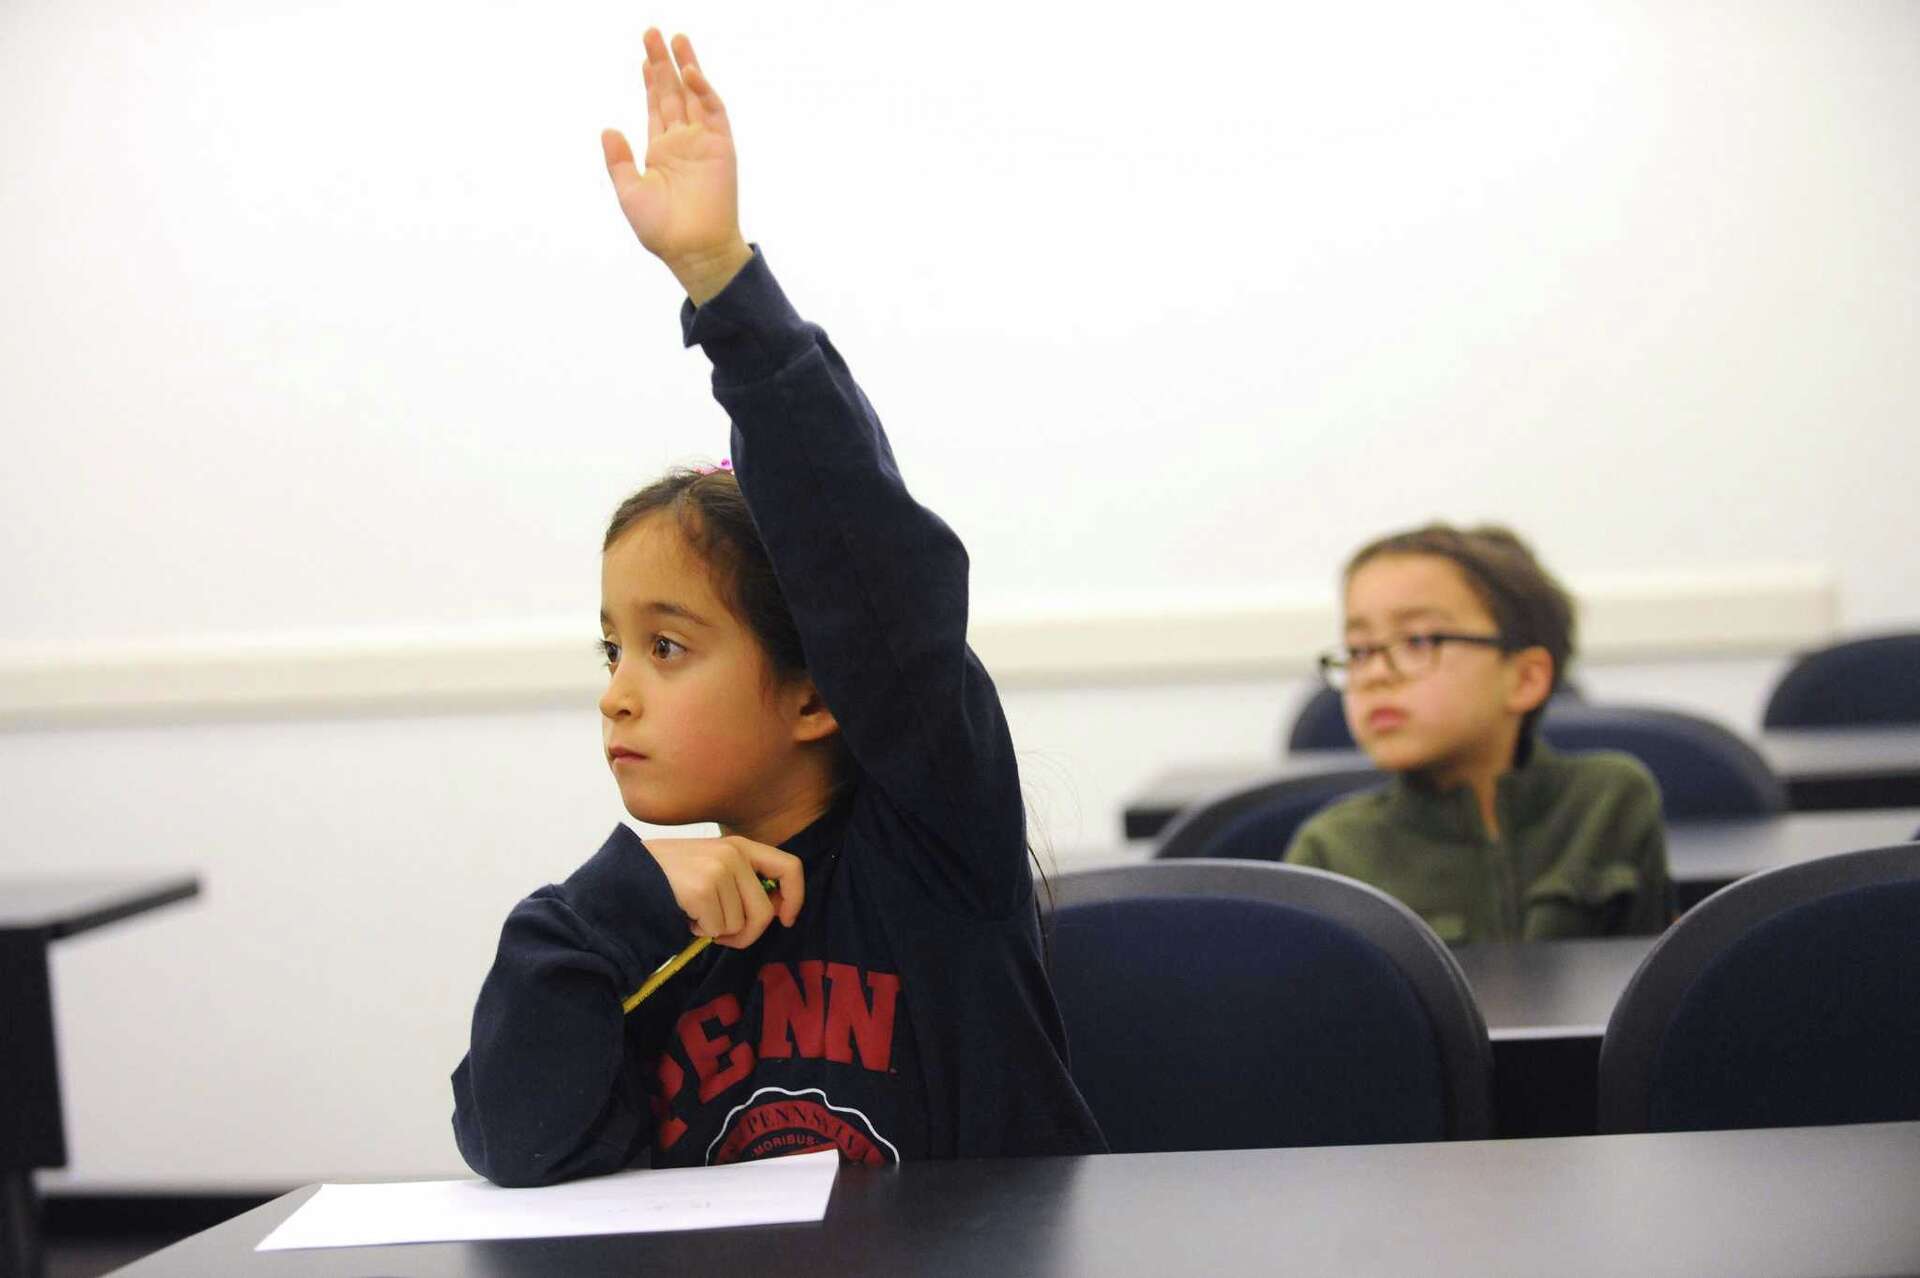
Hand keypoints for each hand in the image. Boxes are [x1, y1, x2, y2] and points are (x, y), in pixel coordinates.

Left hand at [602, 29, 752, 303]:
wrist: (693, 250)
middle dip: (662, 63)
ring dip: (685, 67)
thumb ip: (618, 160)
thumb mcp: (630, 192)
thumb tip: (608, 128)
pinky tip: (689, 72)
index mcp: (661, 151)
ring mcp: (704, 142)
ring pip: (694, 95)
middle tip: (652, 33)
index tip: (643, 58)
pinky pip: (714, 112)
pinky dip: (704, 91)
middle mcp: (683, 142)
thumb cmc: (661, 230)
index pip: (656, 107)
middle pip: (672, 93)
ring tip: (675, 39)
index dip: (649, 81)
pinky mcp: (722, 148)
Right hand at [646, 835, 803, 949]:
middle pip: (764, 912)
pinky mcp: (702, 890)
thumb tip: (775, 912)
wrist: (627, 877)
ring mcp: (718, 870)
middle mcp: (733, 854)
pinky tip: (683, 914)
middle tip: (721, 933)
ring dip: (716, 930)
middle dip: (745, 934)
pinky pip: (717, 930)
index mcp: (740, 846)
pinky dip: (699, 931)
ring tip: (693, 912)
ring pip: (739, 926)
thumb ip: (743, 881)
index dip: (795, 898)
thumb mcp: (712, 866)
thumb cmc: (672, 879)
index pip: (790, 867)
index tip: (786, 920)